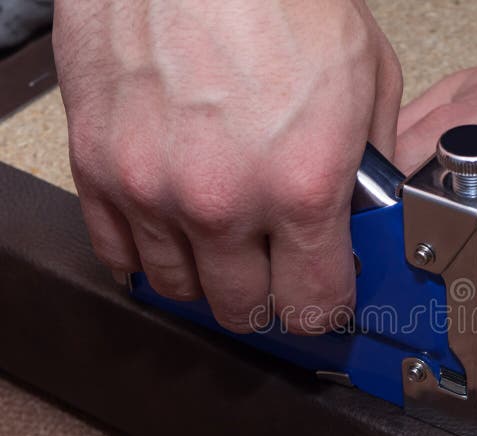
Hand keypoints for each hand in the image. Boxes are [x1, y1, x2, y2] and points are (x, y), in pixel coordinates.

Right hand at [53, 0, 401, 332]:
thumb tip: (361, 207)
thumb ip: (369, 159)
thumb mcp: (367, 76)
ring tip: (224, 251)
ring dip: (208, 281)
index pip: (314, 302)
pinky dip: (146, 257)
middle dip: (267, 303)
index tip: (322, 303)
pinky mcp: (98, 167)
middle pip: (244, 310)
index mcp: (301, 185)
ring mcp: (151, 189)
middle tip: (275, 280)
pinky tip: (170, 239)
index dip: (324, 310)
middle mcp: (223, 201)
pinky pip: (116, 252)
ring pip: (180, 289)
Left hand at [396, 1, 476, 418]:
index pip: (385, 193)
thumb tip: (382, 168)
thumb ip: (423, 125)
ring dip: (474, 331)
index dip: (364, 244)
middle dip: (406, 293)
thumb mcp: (474, 90)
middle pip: (424, 238)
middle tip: (394, 341)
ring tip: (466, 380)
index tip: (354, 286)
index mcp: (452, 135)